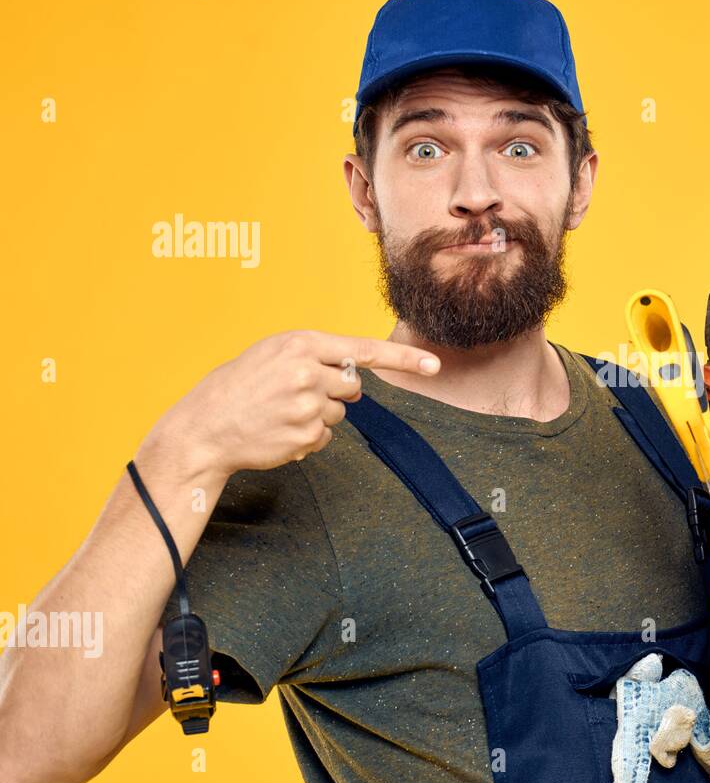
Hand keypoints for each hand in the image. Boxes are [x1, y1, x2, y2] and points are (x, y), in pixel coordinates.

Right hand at [146, 330, 439, 475]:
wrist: (202, 428)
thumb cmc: (236, 388)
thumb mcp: (270, 355)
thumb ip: (314, 357)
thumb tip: (354, 377)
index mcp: (300, 344)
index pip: (363, 350)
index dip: (403, 360)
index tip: (434, 365)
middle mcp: (308, 372)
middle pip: (352, 386)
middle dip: (334, 392)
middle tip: (296, 395)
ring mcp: (307, 406)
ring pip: (340, 413)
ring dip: (317, 416)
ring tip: (280, 414)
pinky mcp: (305, 436)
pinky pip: (325, 437)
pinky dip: (307, 438)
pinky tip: (278, 432)